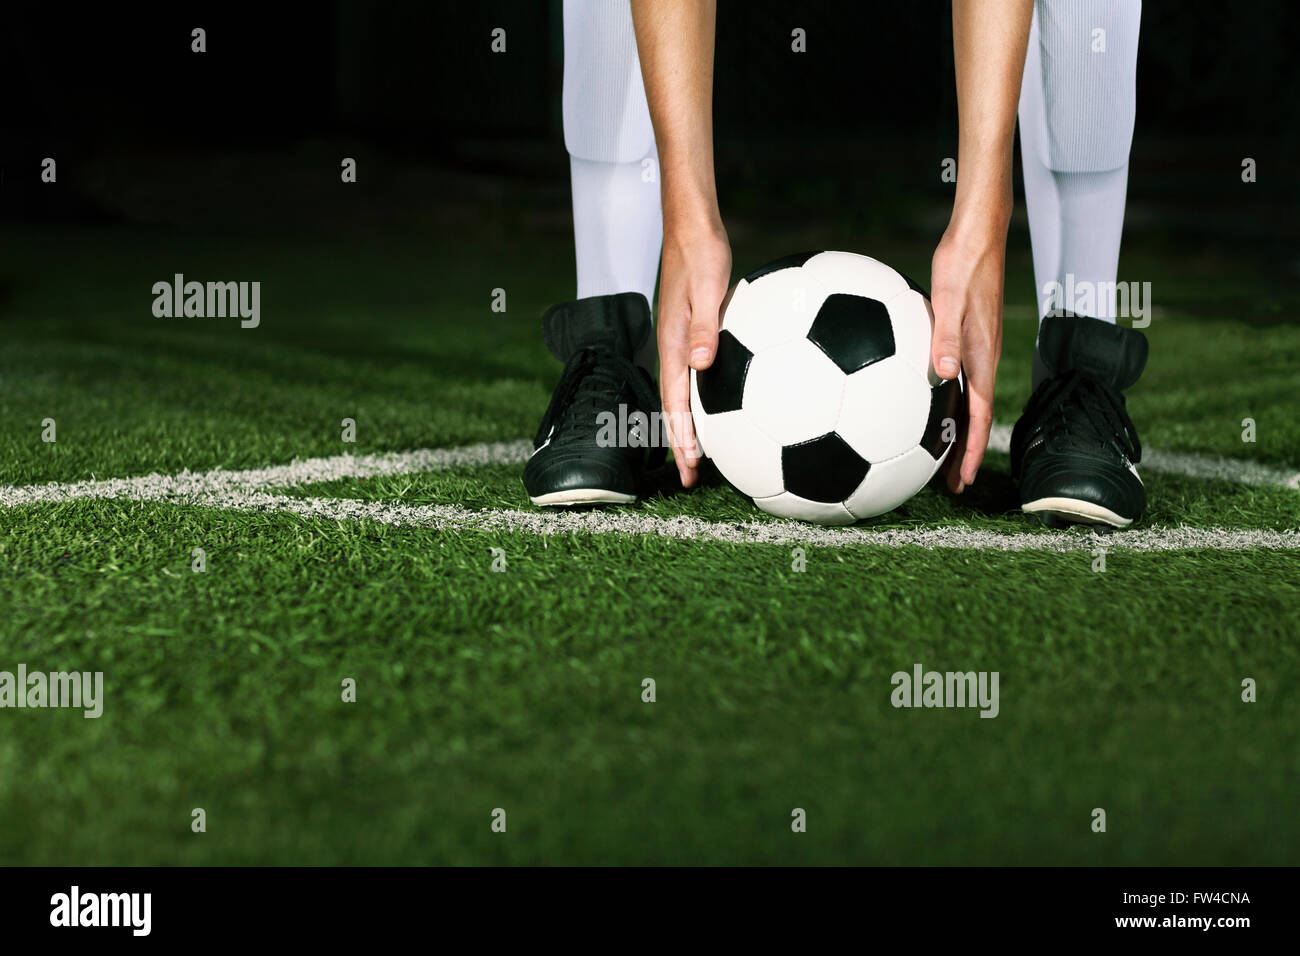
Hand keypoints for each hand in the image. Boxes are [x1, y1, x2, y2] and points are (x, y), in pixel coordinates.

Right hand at [656, 220, 731, 487]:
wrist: (692, 226)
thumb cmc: (701, 251)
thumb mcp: (709, 286)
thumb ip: (706, 325)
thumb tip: (702, 365)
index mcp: (674, 344)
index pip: (675, 401)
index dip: (681, 436)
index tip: (689, 466)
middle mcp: (676, 348)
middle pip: (678, 406)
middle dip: (684, 444)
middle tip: (692, 478)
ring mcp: (686, 343)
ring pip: (688, 394)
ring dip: (695, 426)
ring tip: (708, 456)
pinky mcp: (699, 334)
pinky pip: (703, 376)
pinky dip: (711, 399)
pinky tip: (734, 407)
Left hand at [929, 219, 1006, 493]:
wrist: (975, 235)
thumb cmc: (962, 265)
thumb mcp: (949, 301)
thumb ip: (945, 338)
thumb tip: (944, 374)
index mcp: (980, 358)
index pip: (977, 417)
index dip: (968, 452)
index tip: (959, 482)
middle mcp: (979, 359)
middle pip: (972, 417)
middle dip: (960, 453)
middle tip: (948, 485)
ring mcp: (972, 350)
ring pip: (963, 401)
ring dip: (952, 430)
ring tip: (935, 457)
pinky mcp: (962, 337)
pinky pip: (953, 379)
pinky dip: (942, 400)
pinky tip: (920, 401)